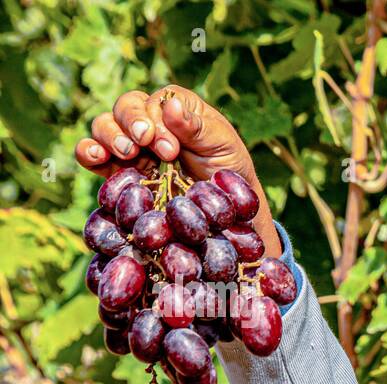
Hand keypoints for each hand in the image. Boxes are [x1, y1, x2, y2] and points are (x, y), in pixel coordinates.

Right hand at [75, 86, 281, 257]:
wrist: (222, 207)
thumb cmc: (227, 168)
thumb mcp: (221, 144)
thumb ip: (197, 127)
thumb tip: (171, 105)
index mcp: (174, 108)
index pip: (153, 102)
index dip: (156, 121)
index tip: (171, 149)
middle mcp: (148, 121)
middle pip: (124, 107)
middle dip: (132, 124)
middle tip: (146, 145)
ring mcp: (130, 144)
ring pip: (104, 126)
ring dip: (110, 136)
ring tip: (126, 153)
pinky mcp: (117, 168)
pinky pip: (91, 153)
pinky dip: (87, 152)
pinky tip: (96, 158)